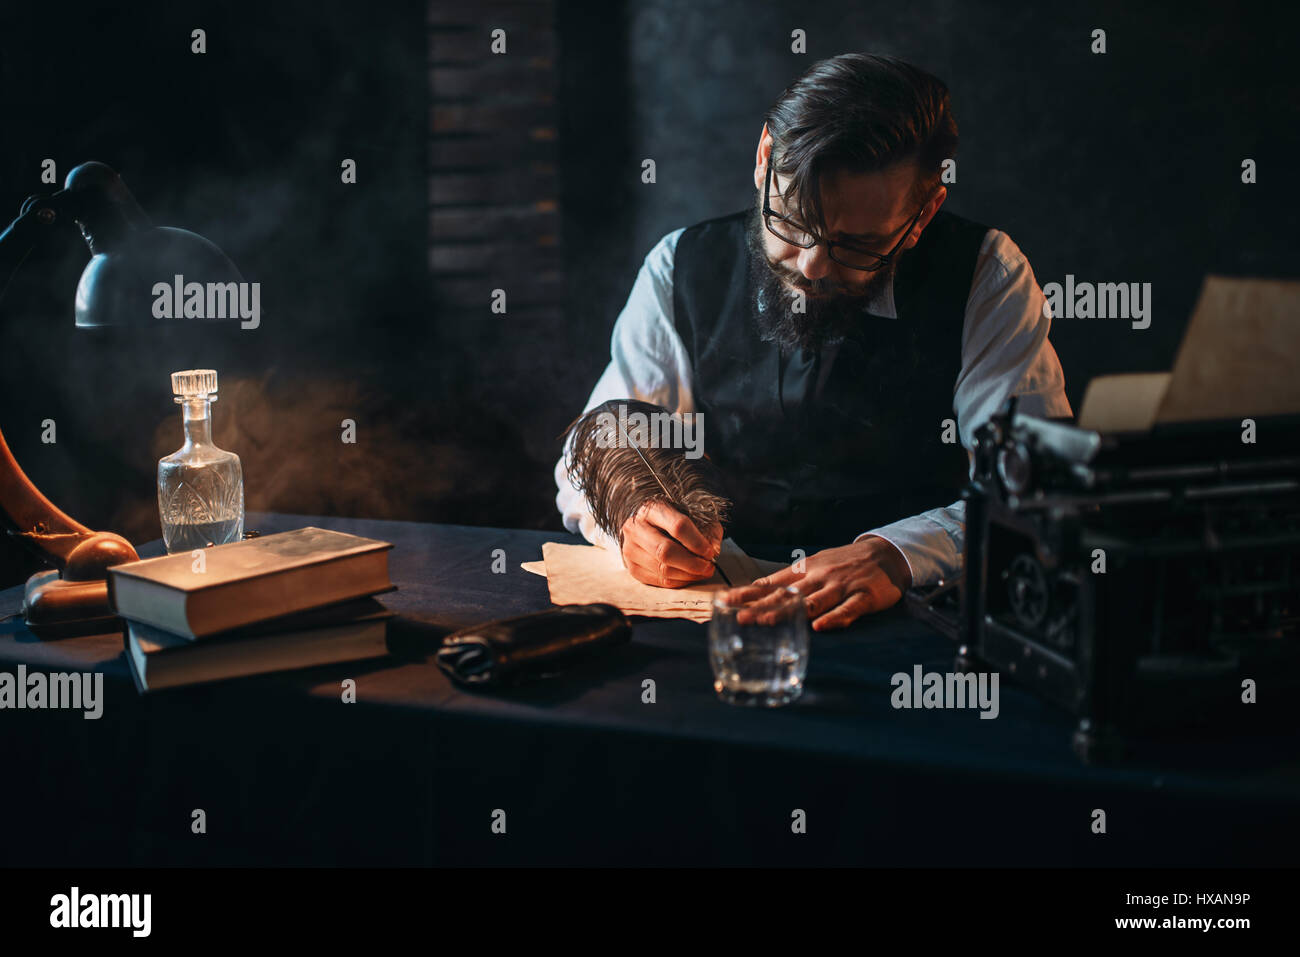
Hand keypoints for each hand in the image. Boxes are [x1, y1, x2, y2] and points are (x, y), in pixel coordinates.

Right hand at [620, 500, 722, 587]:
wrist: (644, 523)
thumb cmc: (672, 518)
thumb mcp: (693, 515)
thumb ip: (707, 530)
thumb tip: (714, 550)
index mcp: (652, 509)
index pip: (677, 526)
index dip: (696, 542)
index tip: (710, 552)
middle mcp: (636, 528)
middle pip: (665, 551)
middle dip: (692, 563)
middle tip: (708, 567)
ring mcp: (630, 549)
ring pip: (663, 569)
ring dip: (688, 575)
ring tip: (702, 572)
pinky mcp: (632, 567)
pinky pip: (659, 581)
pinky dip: (679, 582)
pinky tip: (689, 576)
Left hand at [722, 535, 911, 630]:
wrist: (885, 553)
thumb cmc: (845, 562)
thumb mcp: (815, 565)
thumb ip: (791, 579)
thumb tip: (759, 590)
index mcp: (805, 571)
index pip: (772, 583)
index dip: (748, 593)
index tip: (725, 601)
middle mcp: (819, 578)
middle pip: (787, 595)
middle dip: (761, 606)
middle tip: (739, 617)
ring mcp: (841, 587)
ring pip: (812, 603)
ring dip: (789, 612)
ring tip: (766, 622)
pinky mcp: (863, 598)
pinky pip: (847, 610)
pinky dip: (834, 619)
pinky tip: (819, 627)